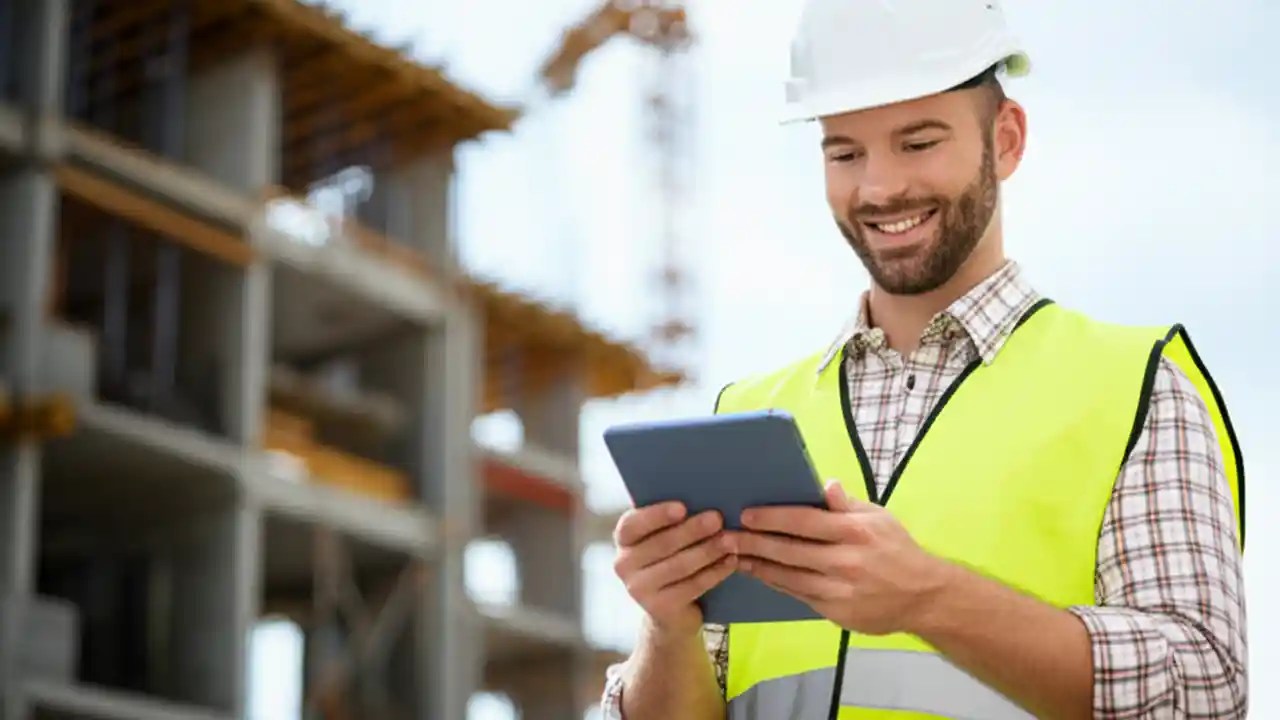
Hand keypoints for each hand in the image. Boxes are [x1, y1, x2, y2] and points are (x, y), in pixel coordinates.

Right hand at [613, 501, 738, 637]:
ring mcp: (639, 589)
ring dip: (708, 551)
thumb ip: (673, 520)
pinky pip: (693, 586)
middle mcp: (624, 564)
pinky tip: (732, 561)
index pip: (632, 524)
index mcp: (624, 539)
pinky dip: (715, 572)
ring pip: (680, 565)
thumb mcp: (663, 538)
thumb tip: (703, 495)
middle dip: (692, 530)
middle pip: (662, 544)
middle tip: (718, 518)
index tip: (682, 507)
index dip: (656, 515)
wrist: (670, 611)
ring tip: (731, 540)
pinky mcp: (660, 608)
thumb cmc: (670, 559)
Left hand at [731, 481, 950, 635]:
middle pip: (789, 550)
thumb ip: (846, 505)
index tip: (746, 514)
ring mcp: (839, 590)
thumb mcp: (878, 518)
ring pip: (788, 576)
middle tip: (726, 536)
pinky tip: (759, 574)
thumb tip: (825, 484)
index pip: (804, 521)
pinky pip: (798, 594)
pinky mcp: (835, 611)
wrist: (923, 596)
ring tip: (734, 556)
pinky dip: (776, 583)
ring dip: (758, 566)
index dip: (772, 518)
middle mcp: (845, 561)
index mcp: (855, 532)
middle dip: (754, 543)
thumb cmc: (897, 550)